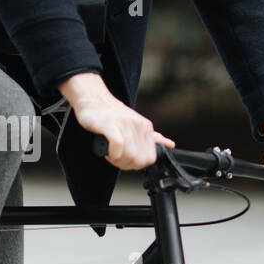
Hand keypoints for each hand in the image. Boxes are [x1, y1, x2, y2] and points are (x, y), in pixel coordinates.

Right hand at [59, 72, 174, 169]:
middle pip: (138, 160)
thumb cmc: (112, 115)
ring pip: (129, 155)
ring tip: (110, 153)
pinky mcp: (110, 124)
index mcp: (146, 127)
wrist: (93, 99)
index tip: (125, 160)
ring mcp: (125, 124)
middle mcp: (138, 125)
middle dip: (125, 164)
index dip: (137, 164)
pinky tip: (106, 151)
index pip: (150, 159)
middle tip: (115, 158)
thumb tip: (170, 144)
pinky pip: (117, 146)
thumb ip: (152, 137)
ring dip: (116, 160)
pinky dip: (111, 154)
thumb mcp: (136, 125)